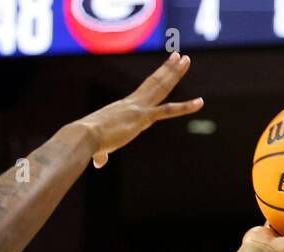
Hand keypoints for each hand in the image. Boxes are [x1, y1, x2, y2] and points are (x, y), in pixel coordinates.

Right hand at [74, 52, 203, 168]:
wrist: (84, 136)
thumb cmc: (88, 142)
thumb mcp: (99, 146)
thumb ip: (102, 155)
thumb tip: (98, 163)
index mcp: (125, 107)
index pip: (145, 90)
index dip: (156, 78)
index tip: (165, 68)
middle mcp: (133, 104)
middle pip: (155, 83)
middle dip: (168, 69)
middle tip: (180, 57)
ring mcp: (139, 109)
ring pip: (161, 88)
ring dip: (174, 74)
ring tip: (186, 60)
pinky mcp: (142, 118)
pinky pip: (167, 111)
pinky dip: (185, 107)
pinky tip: (199, 102)